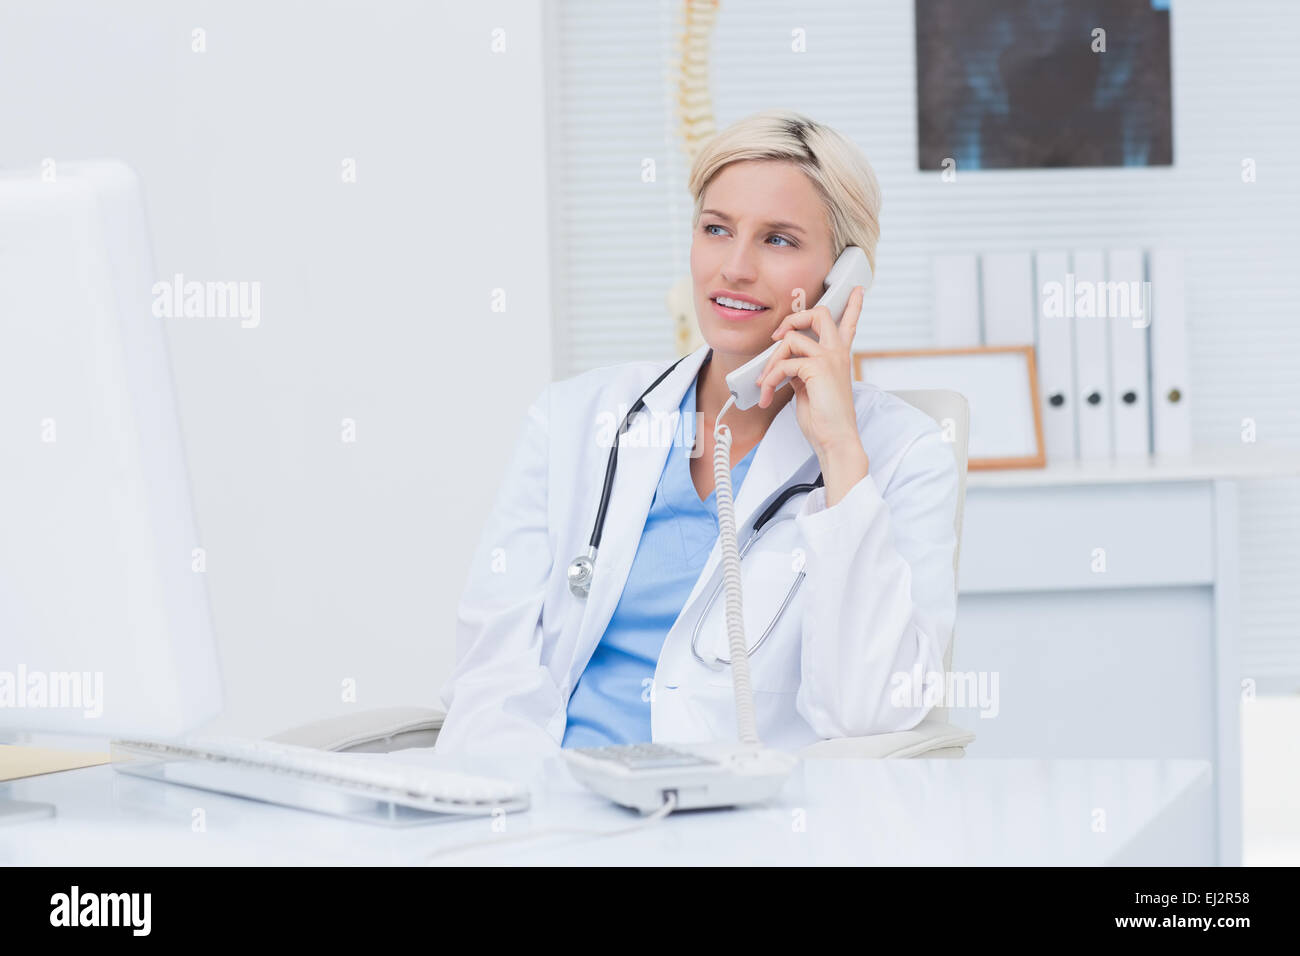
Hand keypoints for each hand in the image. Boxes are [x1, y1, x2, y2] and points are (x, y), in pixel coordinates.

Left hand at [755, 285, 869, 504]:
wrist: (835, 439)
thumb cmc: (824, 419)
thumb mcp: (809, 388)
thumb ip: (801, 370)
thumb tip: (784, 362)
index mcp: (839, 357)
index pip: (849, 325)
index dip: (853, 306)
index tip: (858, 290)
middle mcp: (838, 353)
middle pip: (820, 313)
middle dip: (795, 317)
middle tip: (778, 335)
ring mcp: (830, 358)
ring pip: (792, 338)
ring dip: (771, 361)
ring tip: (765, 383)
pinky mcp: (817, 368)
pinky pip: (784, 363)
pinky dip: (770, 379)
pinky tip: (767, 394)